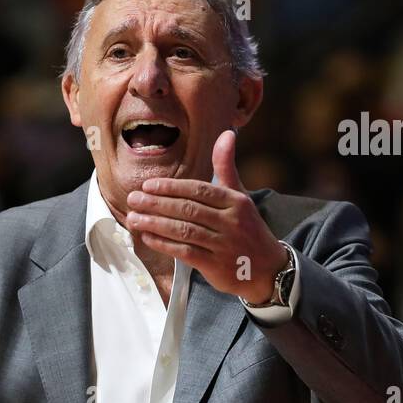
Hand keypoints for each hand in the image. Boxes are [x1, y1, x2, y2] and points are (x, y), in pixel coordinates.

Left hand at [125, 129, 286, 301]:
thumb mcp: (241, 196)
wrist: (268, 269)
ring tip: (133, 218)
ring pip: (183, 230)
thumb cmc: (248, 228)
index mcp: (236, 202)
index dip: (171, 187)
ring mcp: (224, 245)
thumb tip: (227, 133)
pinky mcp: (216, 266)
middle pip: (188, 209)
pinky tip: (147, 237)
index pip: (199, 190)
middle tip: (133, 199)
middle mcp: (231, 222)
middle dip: (156, 203)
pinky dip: (164, 244)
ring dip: (155, 223)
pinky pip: (185, 252)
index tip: (148, 185)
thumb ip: (227, 168)